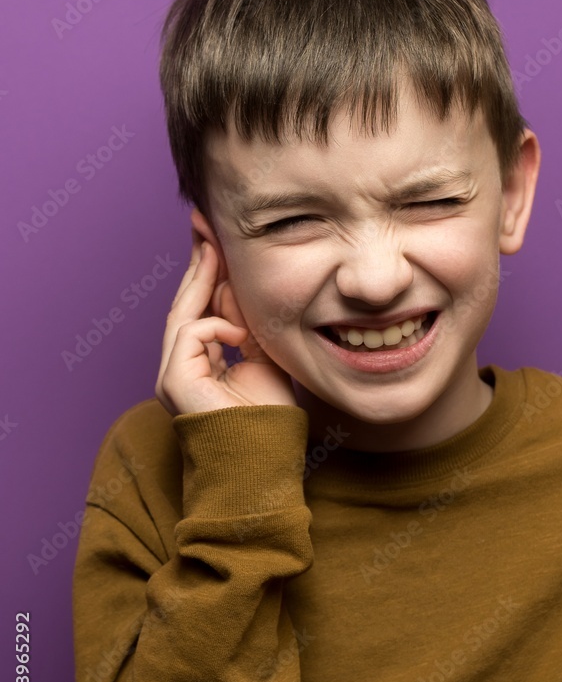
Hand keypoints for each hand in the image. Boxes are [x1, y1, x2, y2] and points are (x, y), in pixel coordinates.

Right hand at [155, 231, 298, 415]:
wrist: (265, 459)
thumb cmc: (268, 418)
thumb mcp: (261, 356)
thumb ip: (246, 323)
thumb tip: (236, 284)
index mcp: (201, 363)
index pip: (201, 309)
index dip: (208, 274)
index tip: (215, 239)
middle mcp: (181, 367)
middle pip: (186, 304)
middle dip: (197, 263)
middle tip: (202, 222)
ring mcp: (173, 375)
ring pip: (182, 313)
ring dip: (201, 276)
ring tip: (212, 243)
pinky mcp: (174, 381)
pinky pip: (191, 333)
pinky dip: (217, 325)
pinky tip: (239, 333)